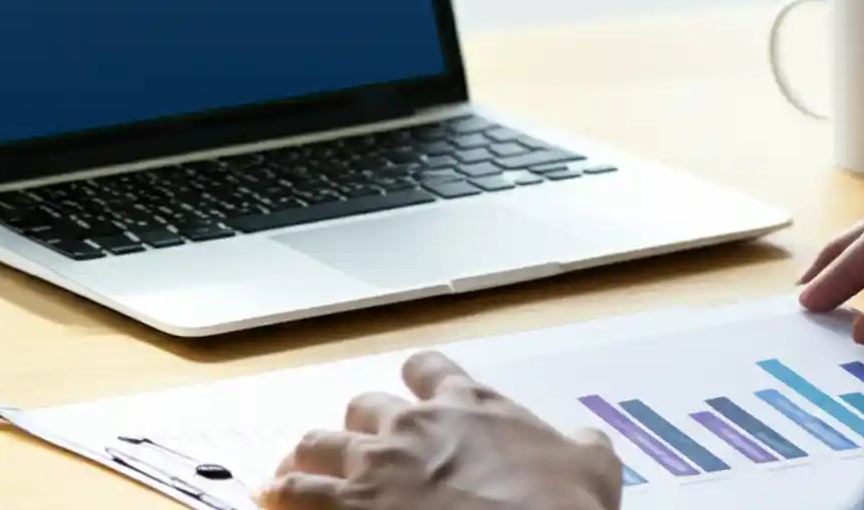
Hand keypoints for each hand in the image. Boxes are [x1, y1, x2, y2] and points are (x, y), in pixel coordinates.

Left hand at [259, 351, 621, 509]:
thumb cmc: (557, 509)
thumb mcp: (592, 470)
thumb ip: (583, 446)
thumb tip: (588, 440)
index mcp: (468, 406)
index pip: (428, 368)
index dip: (417, 380)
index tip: (414, 390)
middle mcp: (413, 425)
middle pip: (365, 404)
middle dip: (362, 424)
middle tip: (363, 446)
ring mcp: (374, 465)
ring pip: (320, 442)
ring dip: (311, 456)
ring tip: (302, 468)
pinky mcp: (345, 505)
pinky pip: (294, 492)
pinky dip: (280, 494)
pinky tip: (272, 497)